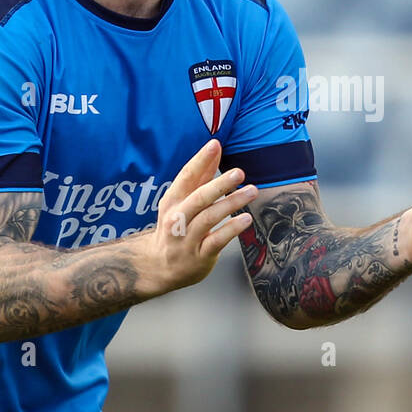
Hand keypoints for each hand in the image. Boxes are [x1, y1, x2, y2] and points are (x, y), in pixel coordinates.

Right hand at [146, 138, 256, 293]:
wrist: (161, 266)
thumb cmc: (175, 227)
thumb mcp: (182, 200)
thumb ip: (200, 175)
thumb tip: (215, 147)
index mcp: (172, 200)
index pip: (186, 177)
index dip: (200, 160)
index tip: (214, 145)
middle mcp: (177, 218)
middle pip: (198, 198)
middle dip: (219, 184)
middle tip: (239, 173)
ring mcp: (187, 238)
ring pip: (209, 217)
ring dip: (231, 203)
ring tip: (250, 192)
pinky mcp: (200, 254)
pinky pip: (217, 240)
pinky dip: (231, 229)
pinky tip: (245, 219)